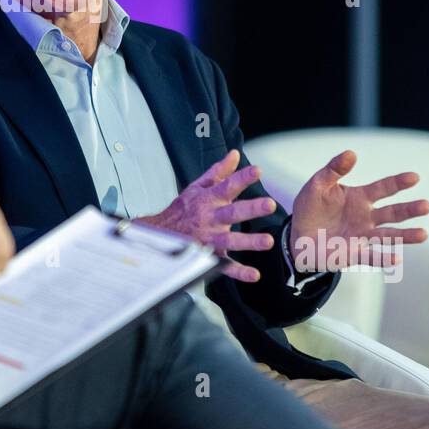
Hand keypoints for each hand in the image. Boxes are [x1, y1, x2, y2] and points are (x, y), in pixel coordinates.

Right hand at [137, 150, 276, 282]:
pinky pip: (225, 266)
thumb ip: (218, 172)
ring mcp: (209, 239)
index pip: (227, 186)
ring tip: (267, 241)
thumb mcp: (197, 187)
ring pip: (230, 241)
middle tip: (269, 204)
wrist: (160, 235)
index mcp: (208, 200)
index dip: (242, 178)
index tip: (257, 170)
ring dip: (249, 242)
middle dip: (251, 209)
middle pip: (232, 213)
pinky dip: (238, 272)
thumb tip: (234, 155)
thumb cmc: (182, 209)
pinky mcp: (210, 257)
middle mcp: (210, 219)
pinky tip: (254, 274)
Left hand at [287, 150, 428, 271]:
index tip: (414, 177)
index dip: (398, 182)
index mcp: (360, 197)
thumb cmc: (310, 208)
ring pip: (388, 236)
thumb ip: (334, 169)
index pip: (383, 188)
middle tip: (427, 205)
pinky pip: (371, 256)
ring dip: (406, 235)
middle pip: (392, 212)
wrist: (297, 236)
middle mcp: (366, 216)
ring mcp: (362, 235)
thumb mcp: (318, 184)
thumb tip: (351, 153)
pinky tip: (396, 259)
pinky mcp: (354, 253)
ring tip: (424, 234)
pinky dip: (383, 258)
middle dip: (410, 209)